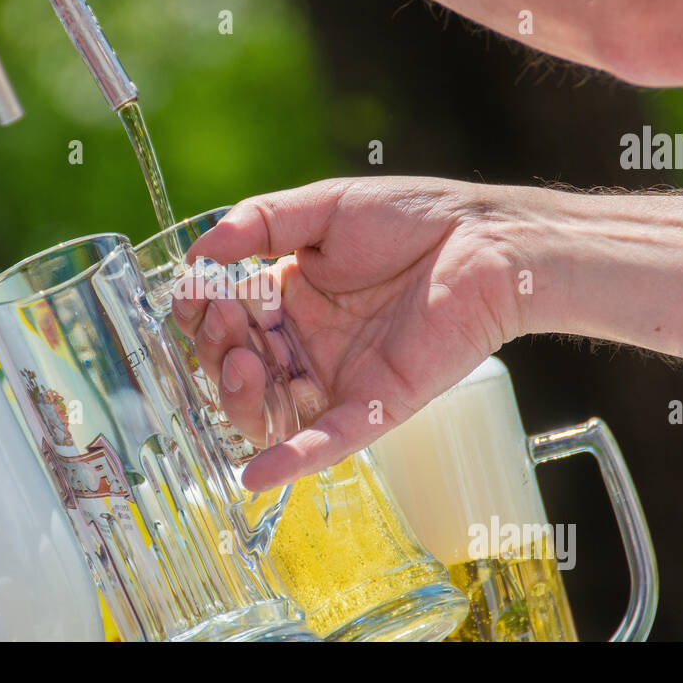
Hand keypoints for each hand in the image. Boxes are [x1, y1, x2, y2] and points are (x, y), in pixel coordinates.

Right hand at [172, 176, 533, 490]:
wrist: (488, 242)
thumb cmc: (413, 218)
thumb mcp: (323, 208)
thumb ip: (258, 225)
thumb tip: (199, 252)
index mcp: (291, 298)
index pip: (225, 320)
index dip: (201, 313)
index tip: (194, 293)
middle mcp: (308, 345)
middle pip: (237, 369)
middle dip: (216, 349)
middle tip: (223, 318)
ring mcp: (337, 379)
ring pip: (268, 412)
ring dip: (239, 396)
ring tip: (244, 362)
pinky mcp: (373, 406)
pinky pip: (324, 441)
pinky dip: (289, 460)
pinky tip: (254, 474)